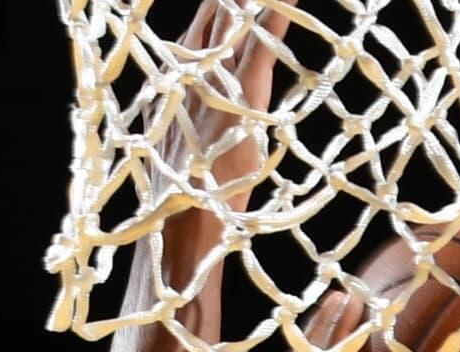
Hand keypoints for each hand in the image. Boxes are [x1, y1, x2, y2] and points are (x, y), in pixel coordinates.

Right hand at [152, 5, 291, 287]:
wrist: (184, 222)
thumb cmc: (185, 195)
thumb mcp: (185, 147)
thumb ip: (194, 124)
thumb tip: (203, 126)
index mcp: (182, 79)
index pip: (205, 26)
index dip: (219, 3)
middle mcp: (197, 70)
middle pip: (220, 12)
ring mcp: (219, 79)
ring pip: (241, 18)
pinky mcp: (243, 94)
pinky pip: (263, 42)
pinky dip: (277, 12)